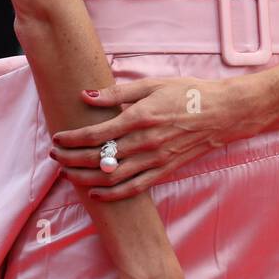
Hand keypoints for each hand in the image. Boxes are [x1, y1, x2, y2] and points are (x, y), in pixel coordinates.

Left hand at [50, 75, 252, 199]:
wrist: (222, 113)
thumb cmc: (188, 93)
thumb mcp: (152, 85)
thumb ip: (117, 93)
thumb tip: (86, 96)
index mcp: (139, 118)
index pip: (96, 134)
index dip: (72, 138)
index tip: (58, 137)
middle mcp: (145, 143)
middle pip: (98, 158)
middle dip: (71, 158)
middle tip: (55, 155)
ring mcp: (155, 160)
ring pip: (112, 177)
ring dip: (85, 178)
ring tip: (68, 173)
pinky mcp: (164, 170)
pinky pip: (133, 188)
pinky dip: (112, 194)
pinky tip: (95, 192)